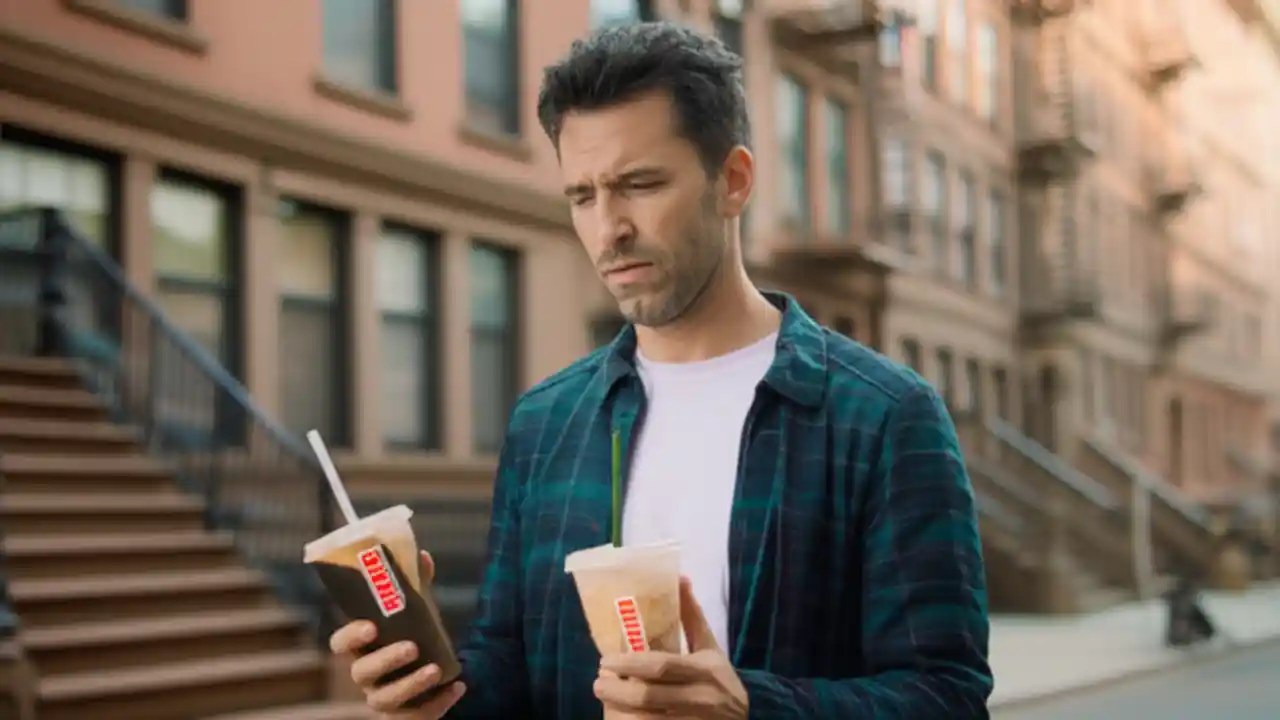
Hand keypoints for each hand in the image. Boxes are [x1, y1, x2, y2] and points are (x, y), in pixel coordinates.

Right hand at [327, 550, 466, 717]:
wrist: (430, 676)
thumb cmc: (414, 638)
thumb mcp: (416, 614)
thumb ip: (417, 587)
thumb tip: (423, 556)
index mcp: (362, 647)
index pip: (340, 643)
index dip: (350, 635)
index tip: (371, 625)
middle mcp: (366, 675)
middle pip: (361, 672)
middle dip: (385, 660)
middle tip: (412, 647)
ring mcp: (382, 698)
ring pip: (384, 699)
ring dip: (410, 685)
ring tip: (435, 670)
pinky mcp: (403, 716)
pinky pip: (414, 717)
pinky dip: (436, 705)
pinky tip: (457, 687)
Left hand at [594, 576, 748, 719]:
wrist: (747, 718)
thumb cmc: (721, 679)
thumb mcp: (711, 648)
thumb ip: (692, 617)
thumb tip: (680, 577)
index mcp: (704, 670)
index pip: (661, 666)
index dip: (630, 663)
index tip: (606, 659)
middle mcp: (700, 698)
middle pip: (648, 696)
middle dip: (616, 690)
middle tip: (598, 682)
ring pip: (646, 719)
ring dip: (619, 710)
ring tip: (605, 699)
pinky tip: (620, 716)